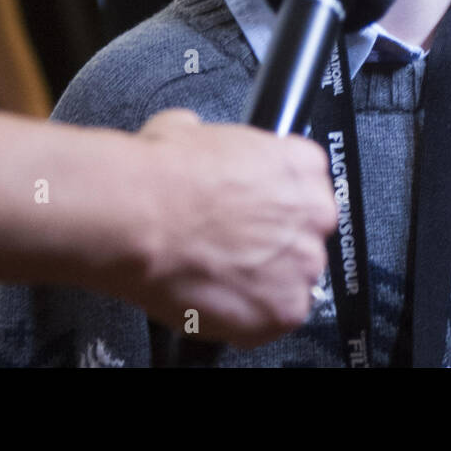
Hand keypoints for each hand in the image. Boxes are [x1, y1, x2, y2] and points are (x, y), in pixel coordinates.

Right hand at [120, 109, 336, 347]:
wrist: (136, 217)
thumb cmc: (159, 176)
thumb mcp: (187, 130)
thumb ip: (213, 145)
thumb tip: (194, 139)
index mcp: (301, 164)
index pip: (304, 188)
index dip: (271, 204)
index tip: (250, 213)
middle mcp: (313, 213)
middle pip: (302, 236)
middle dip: (270, 244)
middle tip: (230, 247)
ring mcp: (303, 264)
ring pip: (290, 280)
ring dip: (261, 282)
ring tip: (216, 276)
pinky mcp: (284, 310)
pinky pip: (272, 320)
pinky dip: (246, 317)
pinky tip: (215, 300)